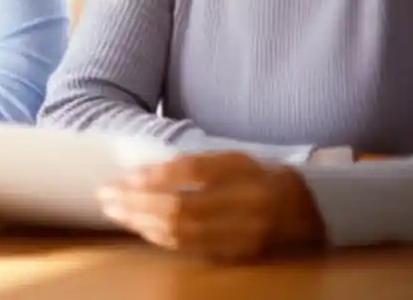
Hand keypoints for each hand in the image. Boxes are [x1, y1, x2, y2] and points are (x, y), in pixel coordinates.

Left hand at [98, 152, 324, 261]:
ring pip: (181, 232)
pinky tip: (138, 227)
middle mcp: (245, 203)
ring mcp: (242, 233)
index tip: (124, 176)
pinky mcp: (236, 254)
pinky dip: (158, 237)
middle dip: (137, 202)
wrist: (306, 210)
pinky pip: (189, 248)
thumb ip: (195, 164)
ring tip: (114, 210)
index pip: (194, 170)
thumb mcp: (232, 158)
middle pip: (181, 206)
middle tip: (106, 195)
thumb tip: (143, 173)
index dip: (156, 175)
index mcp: (244, 170)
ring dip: (141, 222)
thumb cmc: (258, 177)